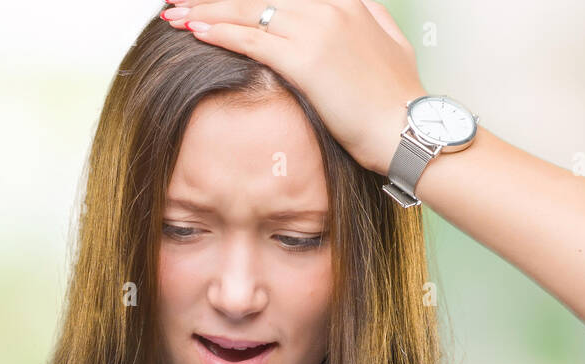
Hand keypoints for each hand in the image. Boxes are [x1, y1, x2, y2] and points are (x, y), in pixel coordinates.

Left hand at [161, 0, 426, 175]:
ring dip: (205, 10)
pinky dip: (218, 32)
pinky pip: (251, 40)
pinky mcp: (306, 60)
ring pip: (248, 10)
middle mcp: (330, 7)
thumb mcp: (390, 43)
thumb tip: (357, 7)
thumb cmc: (399, 100)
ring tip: (174, 14)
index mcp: (347, 1)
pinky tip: (194, 31)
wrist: (410, 129)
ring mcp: (317, 29)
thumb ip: (368, 18)